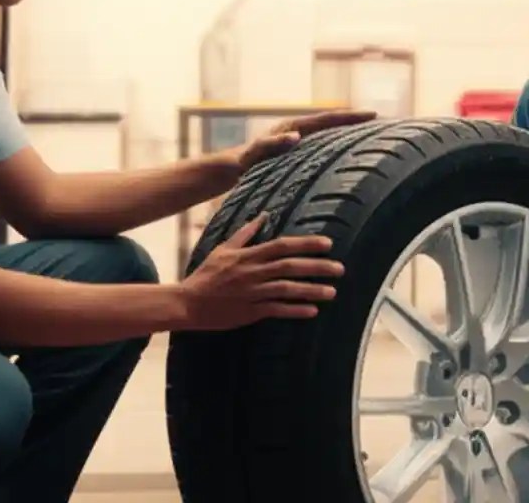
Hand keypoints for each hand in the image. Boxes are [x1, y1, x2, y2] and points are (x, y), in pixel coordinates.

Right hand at [178, 213, 344, 330]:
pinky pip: (276, 310)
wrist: (188, 303)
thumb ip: (245, 233)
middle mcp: (252, 272)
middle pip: (289, 266)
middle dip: (316, 266)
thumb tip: (263, 215)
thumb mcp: (223, 249)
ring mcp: (252, 293)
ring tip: (332, 291)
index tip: (327, 244)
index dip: (306, 244)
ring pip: (286, 289)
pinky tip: (312, 311)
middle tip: (340, 268)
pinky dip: (294, 310)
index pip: (282, 245)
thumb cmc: (206, 274)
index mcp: (247, 256)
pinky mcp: (250, 312)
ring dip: (311, 290)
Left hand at [236, 109, 378, 170]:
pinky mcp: (296, 152)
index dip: (350, 117)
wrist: (229, 169)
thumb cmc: (240, 164)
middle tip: (380, 121)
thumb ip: (271, 145)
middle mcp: (296, 129)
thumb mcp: (254, 155)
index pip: (327, 119)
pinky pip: (322, 146)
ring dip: (347, 133)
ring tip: (372, 137)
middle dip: (354, 121)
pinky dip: (336, 147)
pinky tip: (348, 156)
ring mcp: (297, 139)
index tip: (373, 115)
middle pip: (332, 122)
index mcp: (292, 127)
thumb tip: (295, 137)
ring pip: (328, 134)